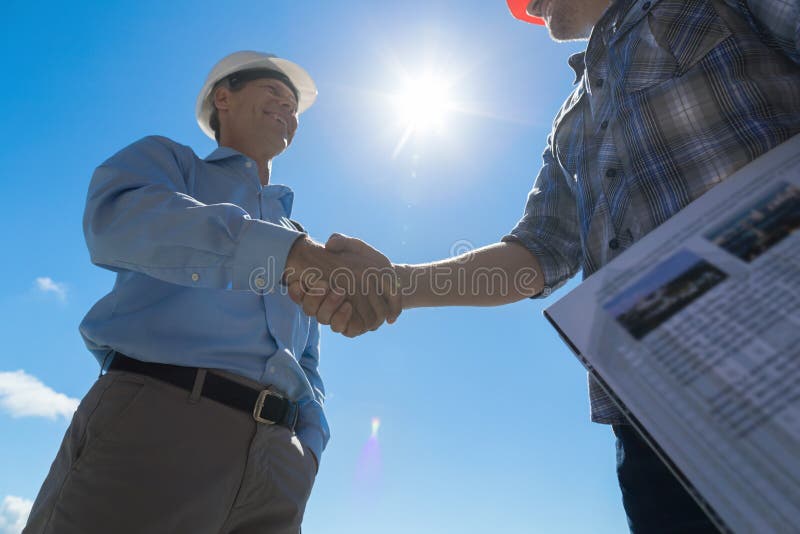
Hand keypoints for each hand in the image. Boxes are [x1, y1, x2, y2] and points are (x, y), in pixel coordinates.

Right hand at [284, 234, 401, 334]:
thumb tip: (329, 244)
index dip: (296, 292)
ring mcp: (340, 315)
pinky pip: (345, 329)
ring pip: (324, 319)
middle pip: (309, 308)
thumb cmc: (369, 261)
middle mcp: (327, 303)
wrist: (390, 278)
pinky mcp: (356, 324)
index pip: (299, 294)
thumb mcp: (356, 247)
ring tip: (340, 292)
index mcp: (321, 287)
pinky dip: (343, 320)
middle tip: (325, 284)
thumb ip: (342, 242)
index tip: (298, 282)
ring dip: (328, 307)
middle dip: (313, 298)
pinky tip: (348, 306)